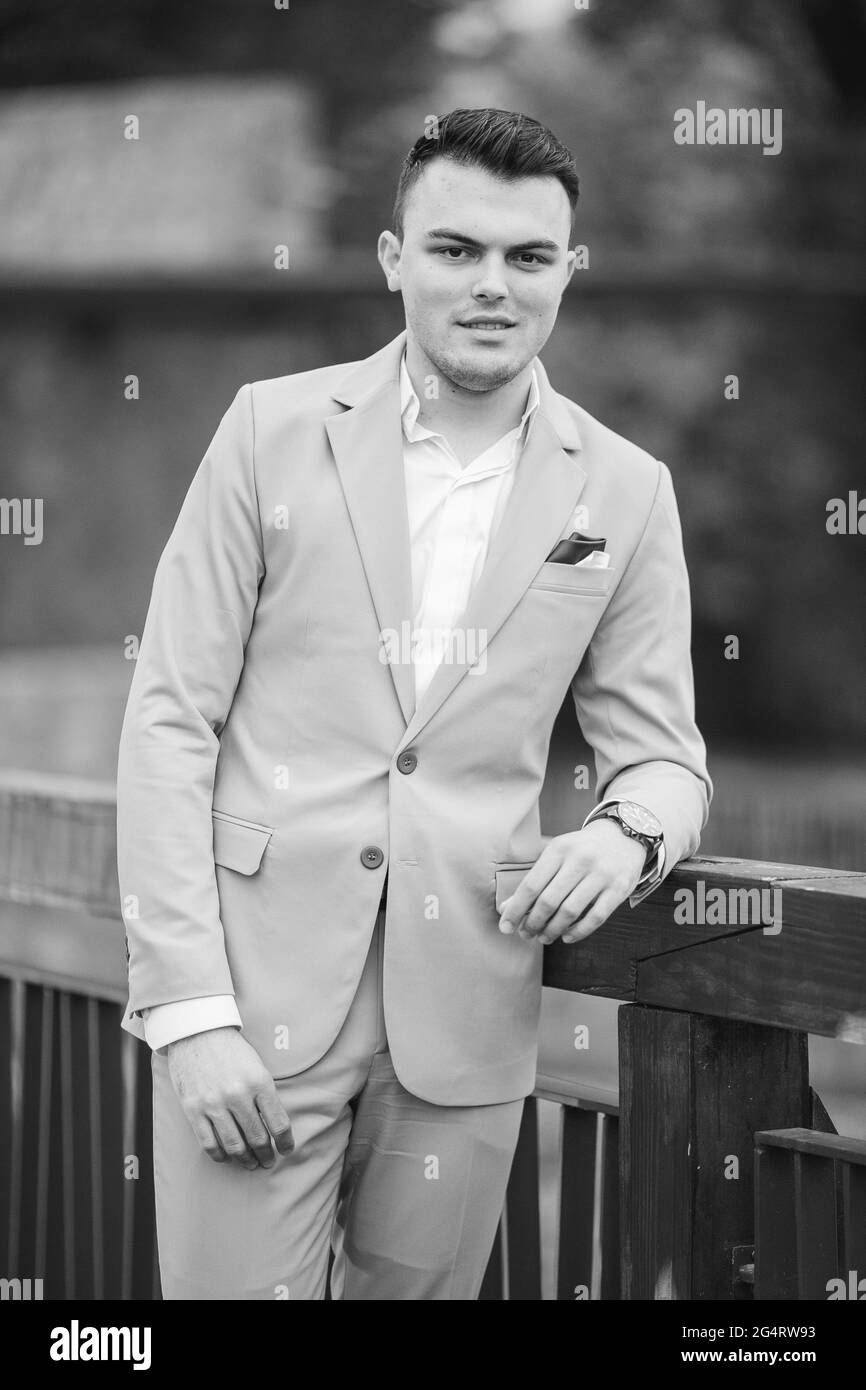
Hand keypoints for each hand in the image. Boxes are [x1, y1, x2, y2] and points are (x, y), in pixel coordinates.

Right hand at [167, 1026, 294, 1168]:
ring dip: (245, 1159)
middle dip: (266, 1154)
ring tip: (251, 1163)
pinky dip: (220, 1155)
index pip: (279, 1123)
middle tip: (268, 1160)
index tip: (287, 1149)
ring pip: (235, 1145)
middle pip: (258, 1138)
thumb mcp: (257, 1066)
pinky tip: (227, 1156)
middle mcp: (238, 1094)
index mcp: (259, 1082)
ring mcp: (214, 1103)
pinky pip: (209, 1143)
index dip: (285, 1142)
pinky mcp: (193, 1110)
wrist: (197, 1032)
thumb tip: (273, 1126)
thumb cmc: (231, 1049)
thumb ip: (265, 1094)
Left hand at [498, 819, 647, 945]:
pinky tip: (567, 937)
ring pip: (570, 911)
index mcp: (559, 849)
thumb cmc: (582, 849)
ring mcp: (601, 874)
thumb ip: (535, 879)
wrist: (623, 836)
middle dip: (533, 923)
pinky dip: (578, 932)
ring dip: (553, 930)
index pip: (531, 885)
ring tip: (544, 937)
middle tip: (526, 934)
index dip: (515, 910)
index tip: (505, 927)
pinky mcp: (619, 889)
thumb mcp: (557, 854)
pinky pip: (596, 917)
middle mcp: (580, 860)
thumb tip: (508, 907)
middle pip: (549, 901)